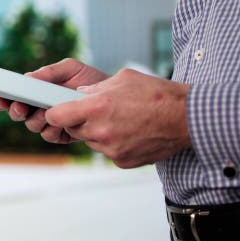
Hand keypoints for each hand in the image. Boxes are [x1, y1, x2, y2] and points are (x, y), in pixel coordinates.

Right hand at [0, 58, 108, 143]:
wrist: (115, 99)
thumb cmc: (91, 81)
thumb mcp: (71, 69)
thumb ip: (49, 72)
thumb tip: (28, 77)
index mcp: (36, 91)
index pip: (13, 96)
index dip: (3, 99)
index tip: (0, 98)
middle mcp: (39, 108)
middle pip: (17, 114)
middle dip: (17, 111)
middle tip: (22, 107)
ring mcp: (49, 122)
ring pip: (32, 126)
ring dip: (37, 119)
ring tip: (47, 112)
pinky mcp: (61, 134)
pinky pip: (48, 136)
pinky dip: (53, 129)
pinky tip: (61, 122)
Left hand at [44, 68, 190, 167]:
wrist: (186, 118)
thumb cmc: (157, 94)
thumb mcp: (122, 79)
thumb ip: (95, 88)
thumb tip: (79, 94)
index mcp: (96, 107)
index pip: (55, 116)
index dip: (54, 113)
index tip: (57, 111)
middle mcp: (100, 131)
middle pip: (72, 129)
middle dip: (78, 121)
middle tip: (97, 112)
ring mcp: (110, 149)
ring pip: (90, 141)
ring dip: (96, 132)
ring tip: (119, 120)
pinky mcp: (121, 160)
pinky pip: (107, 151)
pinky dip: (113, 143)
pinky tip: (129, 132)